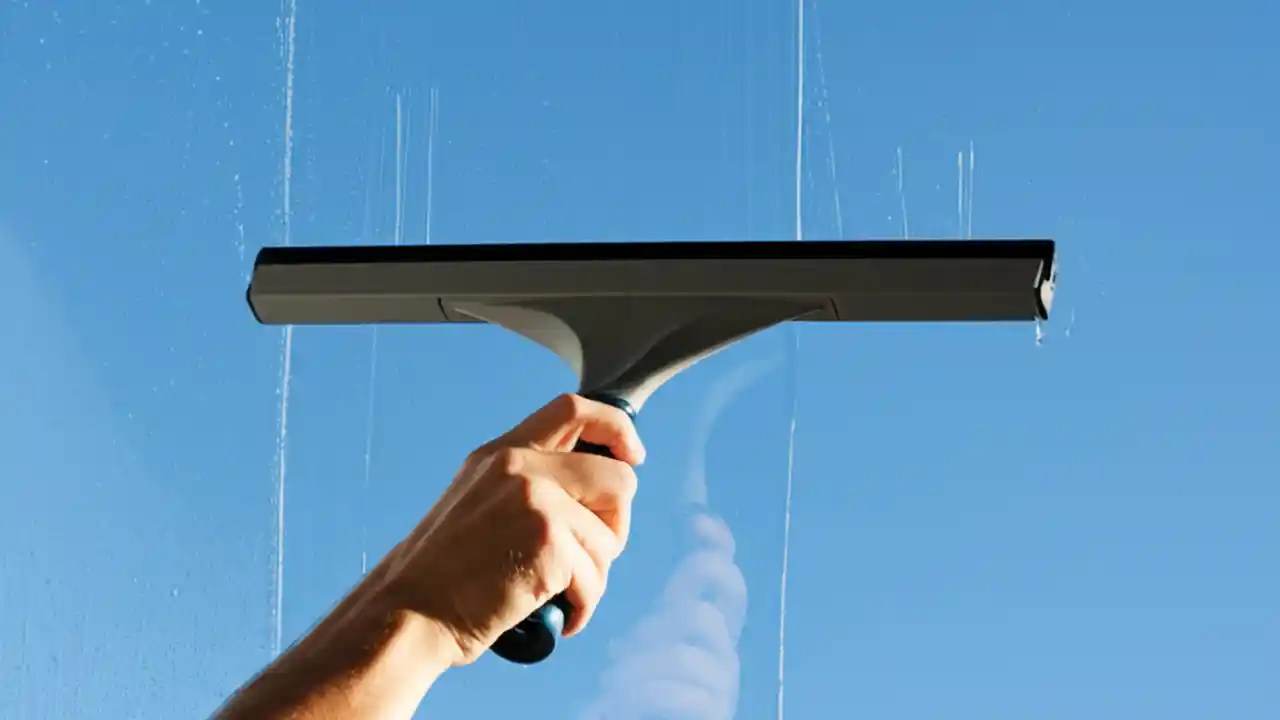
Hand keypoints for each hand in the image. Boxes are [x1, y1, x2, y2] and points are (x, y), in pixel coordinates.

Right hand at [375, 393, 645, 665]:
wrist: (408, 613)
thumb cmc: (443, 575)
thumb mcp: (477, 501)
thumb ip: (526, 484)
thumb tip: (592, 493)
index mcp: (501, 453)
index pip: (574, 410)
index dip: (616, 429)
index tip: (633, 456)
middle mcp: (520, 467)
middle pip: (618, 479)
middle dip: (616, 523)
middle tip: (592, 555)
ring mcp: (536, 502)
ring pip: (610, 537)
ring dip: (594, 576)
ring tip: (560, 594)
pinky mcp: (548, 544)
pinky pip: (595, 578)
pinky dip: (584, 605)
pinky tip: (560, 616)